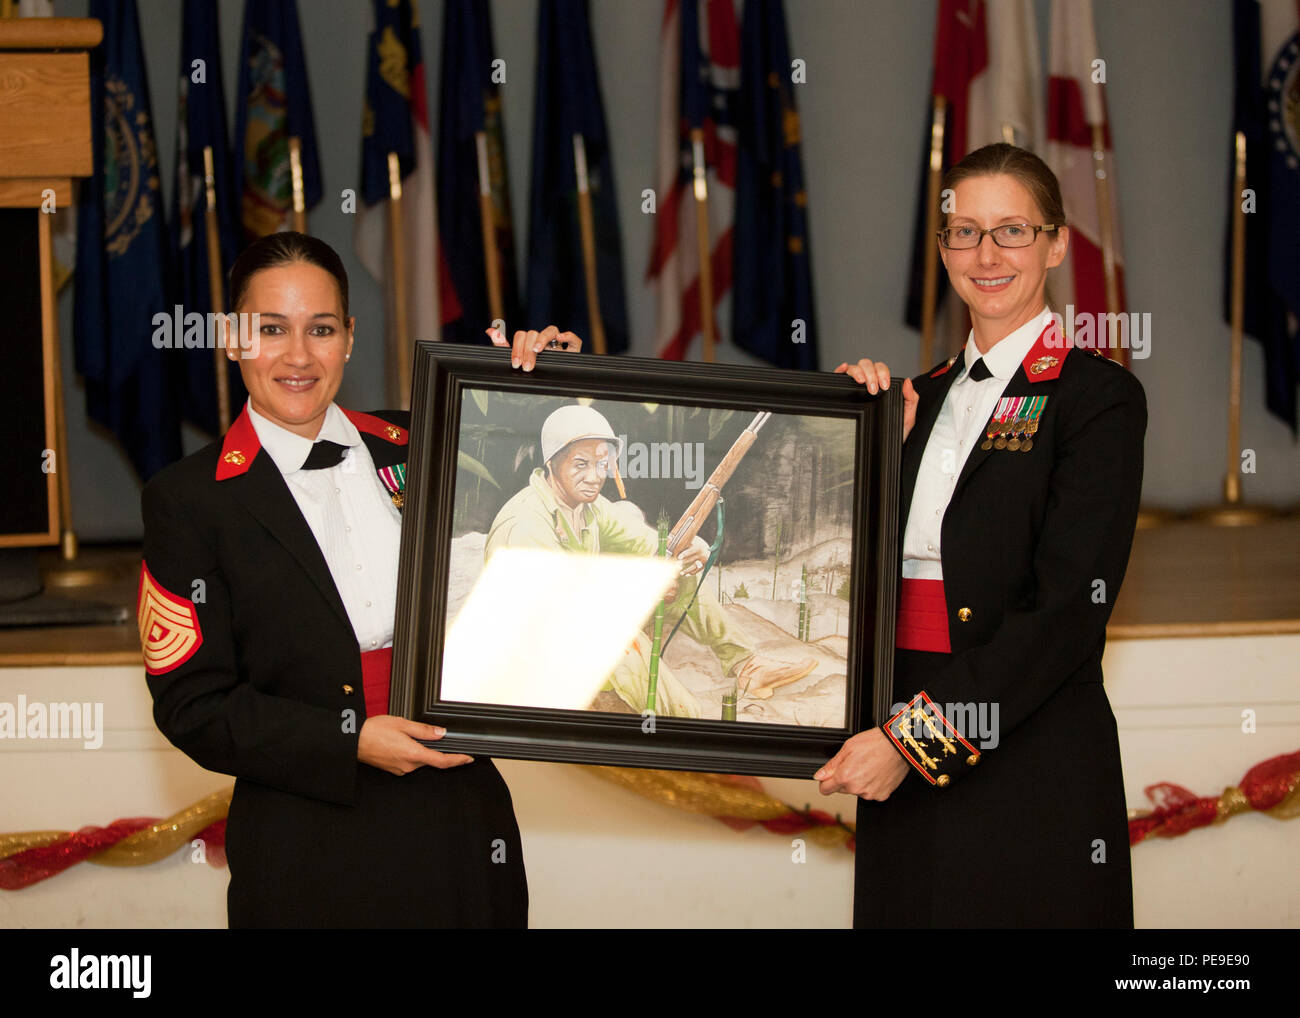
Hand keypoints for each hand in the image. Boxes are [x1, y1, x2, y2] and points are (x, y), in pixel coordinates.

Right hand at [357, 715, 473, 774]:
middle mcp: (408, 765)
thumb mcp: (403, 724)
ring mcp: (400, 769)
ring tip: (404, 736)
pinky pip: (408, 762)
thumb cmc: (374, 731)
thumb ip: (424, 730)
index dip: (458, 760)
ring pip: (419, 760)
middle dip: (432, 748)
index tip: (468, 758)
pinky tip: (399, 743)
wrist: (354, 741)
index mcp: (413, 753)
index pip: (442, 761)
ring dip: (418, 749)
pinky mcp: (394, 769)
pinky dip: (409, 753)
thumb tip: (441, 734)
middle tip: (422, 734)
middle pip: (430, 759)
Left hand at [488, 325, 582, 370]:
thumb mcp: (516, 362)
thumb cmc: (532, 374)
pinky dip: (569, 336)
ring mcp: (558, 345)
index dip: (517, 348)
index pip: (522, 336)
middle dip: (528, 350)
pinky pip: (574, 340)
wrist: (549, 391)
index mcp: (529, 344)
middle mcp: (543, 342)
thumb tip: (490, 330)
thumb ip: (504, 347)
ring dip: (542, 338)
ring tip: (537, 350)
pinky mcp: (573, 352)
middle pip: (534, 334)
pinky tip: (561, 339)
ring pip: (551, 330)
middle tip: (526, 366)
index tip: (516, 363)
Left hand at [663, 536, 708, 600]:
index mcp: (698, 547)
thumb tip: (671, 540)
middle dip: (683, 562)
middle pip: (691, 559)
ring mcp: (703, 561)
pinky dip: (691, 573)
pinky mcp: (704, 566)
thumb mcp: (693, 541)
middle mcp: (701, 554)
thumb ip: (684, 542)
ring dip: (687, 570)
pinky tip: (686, 575)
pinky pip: (697, 571)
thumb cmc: (698, 544)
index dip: (685, 554)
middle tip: (676, 565)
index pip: (690, 551)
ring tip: (681, 573)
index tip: (678, 557)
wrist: (711, 549)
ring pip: (694, 567)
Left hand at [814, 727, 910, 800]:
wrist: (899, 746)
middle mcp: (856, 788)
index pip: (825, 789)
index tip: (829, 777)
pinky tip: (876, 773)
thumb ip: (832, 765)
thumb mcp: (848, 748)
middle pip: (841, 789)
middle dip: (844, 779)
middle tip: (855, 764)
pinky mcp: (882, 796)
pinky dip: (871, 785)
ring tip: (868, 766)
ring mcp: (870, 794)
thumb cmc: (875, 743)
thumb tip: (819, 776)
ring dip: (858, 782)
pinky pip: (870, 793)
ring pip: (856, 790)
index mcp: (845, 776)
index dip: (825, 782)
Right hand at [834, 359, 918, 441]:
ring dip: (857, 372)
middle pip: (866, 365)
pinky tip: (843, 370)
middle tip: (873, 390)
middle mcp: (869, 384)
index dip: (882, 373)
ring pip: (853, 368)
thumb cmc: (893, 433)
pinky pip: (839, 377)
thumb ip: (911, 399)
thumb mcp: (907, 417)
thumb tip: (907, 382)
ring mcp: (855, 388)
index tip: (884, 386)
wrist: (881, 450)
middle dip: (870, 374)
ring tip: (861, 383)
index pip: (881, 369)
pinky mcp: (843, 394)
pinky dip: (840, 370)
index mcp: (883, 386)